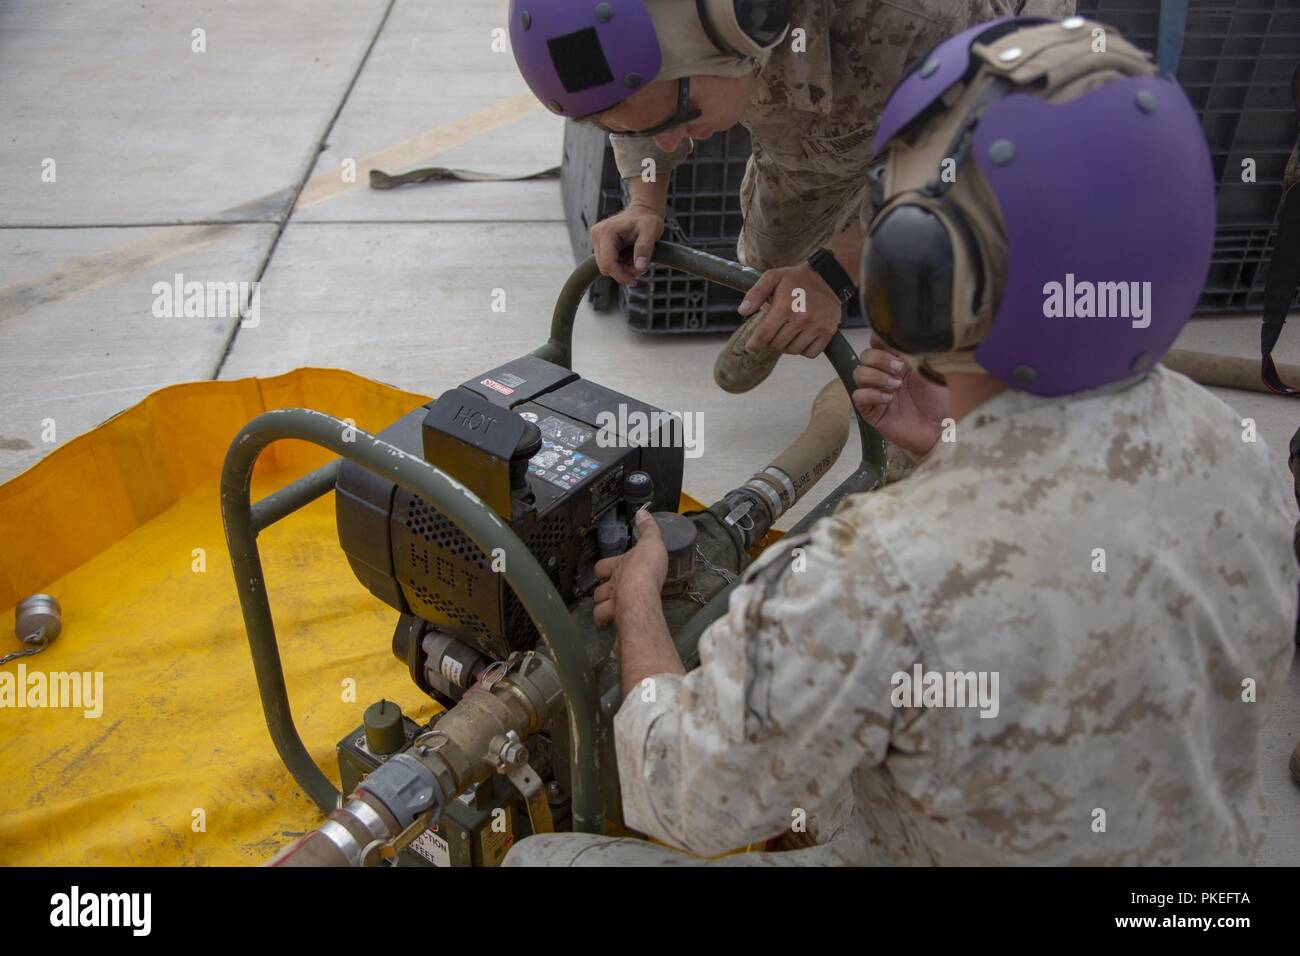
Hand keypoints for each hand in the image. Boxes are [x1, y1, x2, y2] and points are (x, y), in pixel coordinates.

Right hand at [590, 202, 665, 285]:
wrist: (643, 211)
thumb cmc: (648, 219)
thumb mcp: (650, 231)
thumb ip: (644, 249)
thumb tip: (640, 268)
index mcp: (606, 231)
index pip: (607, 263)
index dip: (621, 275)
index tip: (635, 280)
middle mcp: (597, 235)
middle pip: (604, 267)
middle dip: (622, 273)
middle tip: (639, 269)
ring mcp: (597, 239)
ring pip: (605, 267)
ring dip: (621, 270)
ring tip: (636, 262)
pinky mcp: (600, 244)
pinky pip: (607, 263)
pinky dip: (619, 266)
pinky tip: (630, 260)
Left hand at [593, 510, 668, 628]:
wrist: (642, 593)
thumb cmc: (645, 568)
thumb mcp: (651, 542)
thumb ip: (648, 529)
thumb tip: (642, 511)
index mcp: (617, 567)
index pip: (602, 567)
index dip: (602, 570)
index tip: (603, 572)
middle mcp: (612, 586)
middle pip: (599, 592)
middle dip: (600, 595)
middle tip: (606, 598)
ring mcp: (614, 605)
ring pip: (600, 611)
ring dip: (601, 615)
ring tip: (605, 620)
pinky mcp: (620, 620)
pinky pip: (612, 628)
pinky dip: (612, 631)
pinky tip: (616, 634)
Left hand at [739, 262, 842, 357]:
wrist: (827, 277)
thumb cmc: (796, 278)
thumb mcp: (772, 278)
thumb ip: (755, 293)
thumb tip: (742, 311)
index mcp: (784, 306)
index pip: (764, 335)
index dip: (755, 344)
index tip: (751, 347)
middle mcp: (801, 318)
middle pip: (777, 345)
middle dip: (771, 340)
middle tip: (774, 331)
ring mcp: (816, 326)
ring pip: (793, 351)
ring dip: (787, 346)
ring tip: (788, 332)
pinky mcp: (827, 332)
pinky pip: (810, 353)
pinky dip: (804, 350)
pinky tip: (801, 338)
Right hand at [852, 334, 949, 457]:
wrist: (943, 429)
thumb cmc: (942, 401)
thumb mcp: (931, 370)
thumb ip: (914, 354)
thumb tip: (901, 339)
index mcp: (899, 362)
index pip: (878, 343)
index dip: (880, 340)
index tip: (893, 345)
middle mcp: (885, 375)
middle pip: (865, 356)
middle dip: (881, 359)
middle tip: (901, 370)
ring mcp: (877, 393)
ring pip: (858, 373)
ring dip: (877, 376)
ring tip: (897, 386)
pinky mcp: (872, 411)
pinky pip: (858, 396)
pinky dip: (871, 394)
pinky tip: (888, 399)